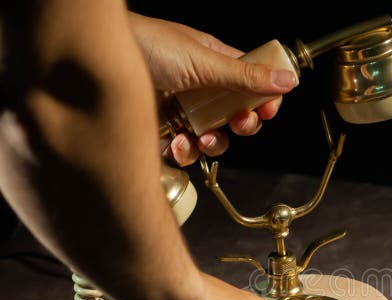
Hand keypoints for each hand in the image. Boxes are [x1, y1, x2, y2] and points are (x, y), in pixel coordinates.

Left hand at [128, 12, 297, 165]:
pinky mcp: (163, 131)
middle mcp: (200, 88)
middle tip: (238, 123)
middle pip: (236, 116)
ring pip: (213, 138)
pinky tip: (178, 144)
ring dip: (213, 143)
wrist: (95, 61)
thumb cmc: (147, 45)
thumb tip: (288, 80)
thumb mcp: (203, 61)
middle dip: (242, 125)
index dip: (263, 100)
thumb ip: (246, 77)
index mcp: (215, 64)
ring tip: (201, 139)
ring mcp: (182, 110)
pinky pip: (184, 151)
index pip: (251, 85)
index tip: (267, 111)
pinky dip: (186, 153)